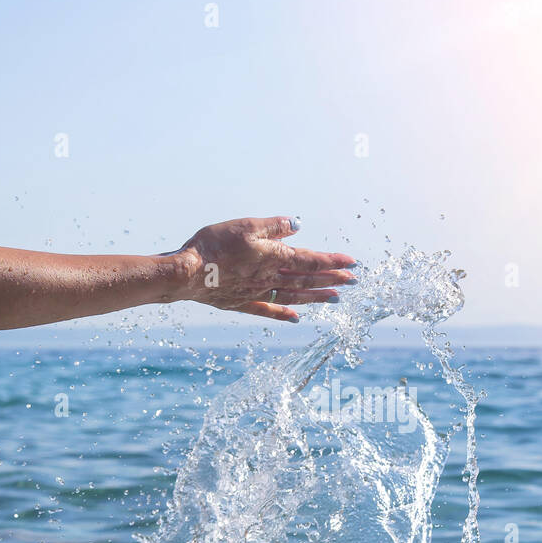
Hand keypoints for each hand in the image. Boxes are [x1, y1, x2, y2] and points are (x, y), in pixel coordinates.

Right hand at [175, 216, 356, 321]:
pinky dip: (285, 314)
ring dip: (317, 297)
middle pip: (307, 280)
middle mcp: (270, 278)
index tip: (353, 263)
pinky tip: (297, 318)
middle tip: (353, 282)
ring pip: (294, 296)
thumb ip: (274, 227)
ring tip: (336, 299)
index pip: (311, 260)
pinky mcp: (241, 303)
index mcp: (274, 257)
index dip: (333, 261)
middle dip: (332, 280)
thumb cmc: (214, 245)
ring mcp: (257, 293)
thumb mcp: (246, 225)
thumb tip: (298, 225)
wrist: (187, 273)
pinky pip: (269, 310)